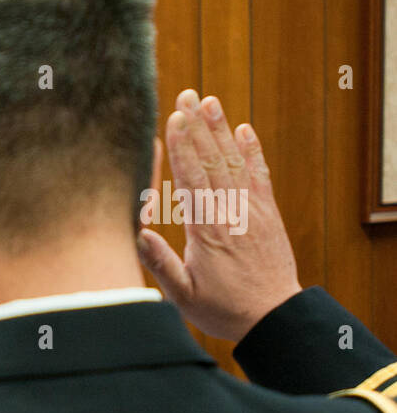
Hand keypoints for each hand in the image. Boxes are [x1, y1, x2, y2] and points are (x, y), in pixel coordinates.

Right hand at [135, 90, 301, 341]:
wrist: (273, 317)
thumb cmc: (222, 309)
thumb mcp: (183, 295)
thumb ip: (160, 263)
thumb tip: (139, 232)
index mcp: (207, 230)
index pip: (191, 179)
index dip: (182, 147)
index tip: (173, 119)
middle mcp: (231, 213)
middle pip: (212, 161)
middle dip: (198, 127)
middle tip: (187, 95)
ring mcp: (252, 211)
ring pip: (235, 162)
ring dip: (222, 130)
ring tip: (211, 101)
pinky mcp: (267, 215)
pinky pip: (259, 177)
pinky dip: (252, 152)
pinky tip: (245, 130)